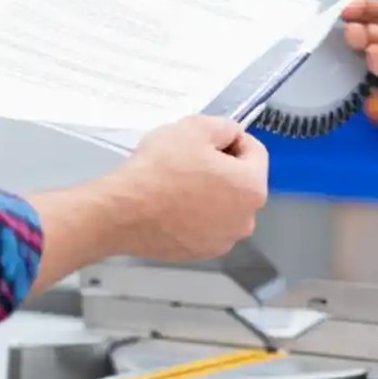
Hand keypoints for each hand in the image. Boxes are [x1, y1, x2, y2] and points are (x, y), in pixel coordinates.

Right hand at [109, 115, 268, 260]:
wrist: (122, 211)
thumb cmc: (158, 171)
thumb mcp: (194, 128)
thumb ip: (224, 126)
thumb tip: (230, 134)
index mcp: (251, 188)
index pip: (255, 152)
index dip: (232, 138)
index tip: (210, 138)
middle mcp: (244, 219)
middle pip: (240, 181)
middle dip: (221, 167)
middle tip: (189, 158)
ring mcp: (222, 240)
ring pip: (222, 204)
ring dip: (208, 191)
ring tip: (177, 181)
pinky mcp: (199, 252)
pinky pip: (204, 224)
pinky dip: (194, 212)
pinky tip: (170, 203)